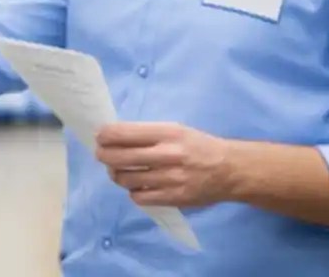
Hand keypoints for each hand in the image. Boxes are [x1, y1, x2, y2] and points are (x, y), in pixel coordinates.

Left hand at [95, 122, 235, 207]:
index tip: (99, 136)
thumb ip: (148, 133)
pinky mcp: (173, 198)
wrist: (229, 170)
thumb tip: (114, 137)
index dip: (105, 136)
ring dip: (116, 174)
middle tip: (102, 154)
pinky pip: (139, 197)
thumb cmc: (198, 146)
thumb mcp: (176, 129)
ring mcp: (170, 179)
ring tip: (118, 171)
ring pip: (126, 179)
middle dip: (104, 155)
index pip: (124, 133)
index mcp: (167, 133)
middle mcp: (167, 155)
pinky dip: (133, 191)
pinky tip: (137, 186)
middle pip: (120, 157)